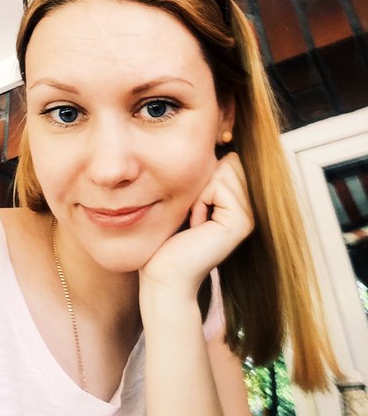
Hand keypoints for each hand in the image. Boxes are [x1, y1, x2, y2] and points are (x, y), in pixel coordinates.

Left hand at [139, 153, 253, 297]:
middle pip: (229, 161)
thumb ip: (207, 175)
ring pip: (224, 170)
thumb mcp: (191, 197)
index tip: (195, 204)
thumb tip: (217, 141)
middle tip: (195, 212)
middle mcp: (250, 208)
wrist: (164, 274)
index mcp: (240, 202)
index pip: (230, 159)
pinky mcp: (241, 223)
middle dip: (202, 180)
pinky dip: (199, 201)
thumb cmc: (169, 236)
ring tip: (195, 218)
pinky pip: (218, 186)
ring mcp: (249, 216)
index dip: (204, 174)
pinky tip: (197, 225)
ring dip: (199, 191)